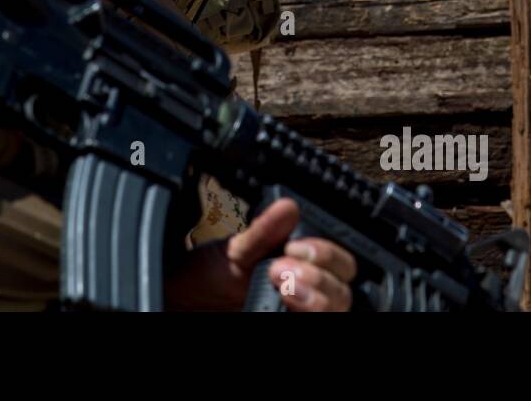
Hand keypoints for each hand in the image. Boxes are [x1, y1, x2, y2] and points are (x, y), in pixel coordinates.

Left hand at [164, 198, 356, 311]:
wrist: (186, 302)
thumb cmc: (211, 275)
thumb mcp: (236, 249)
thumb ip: (264, 231)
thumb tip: (289, 206)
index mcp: (305, 264)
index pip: (342, 262)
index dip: (326, 253)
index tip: (295, 247)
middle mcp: (311, 290)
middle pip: (345, 291)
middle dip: (321, 276)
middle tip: (282, 268)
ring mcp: (300, 310)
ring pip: (336, 310)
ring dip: (316, 299)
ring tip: (282, 285)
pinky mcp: (287, 323)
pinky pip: (315, 324)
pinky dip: (306, 313)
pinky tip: (284, 308)